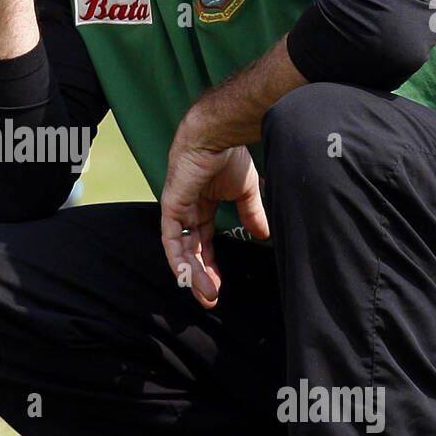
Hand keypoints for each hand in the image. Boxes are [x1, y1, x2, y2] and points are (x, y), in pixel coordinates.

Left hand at [161, 130, 268, 308]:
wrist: (219, 135)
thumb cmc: (230, 156)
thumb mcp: (245, 191)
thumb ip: (251, 213)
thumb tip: (264, 235)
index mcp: (203, 206)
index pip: (203, 243)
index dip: (210, 265)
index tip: (220, 287)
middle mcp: (187, 210)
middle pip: (190, 251)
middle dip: (200, 276)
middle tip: (211, 299)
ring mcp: (177, 209)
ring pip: (180, 250)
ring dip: (192, 274)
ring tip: (207, 295)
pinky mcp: (171, 206)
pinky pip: (171, 238)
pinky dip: (179, 258)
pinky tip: (189, 275)